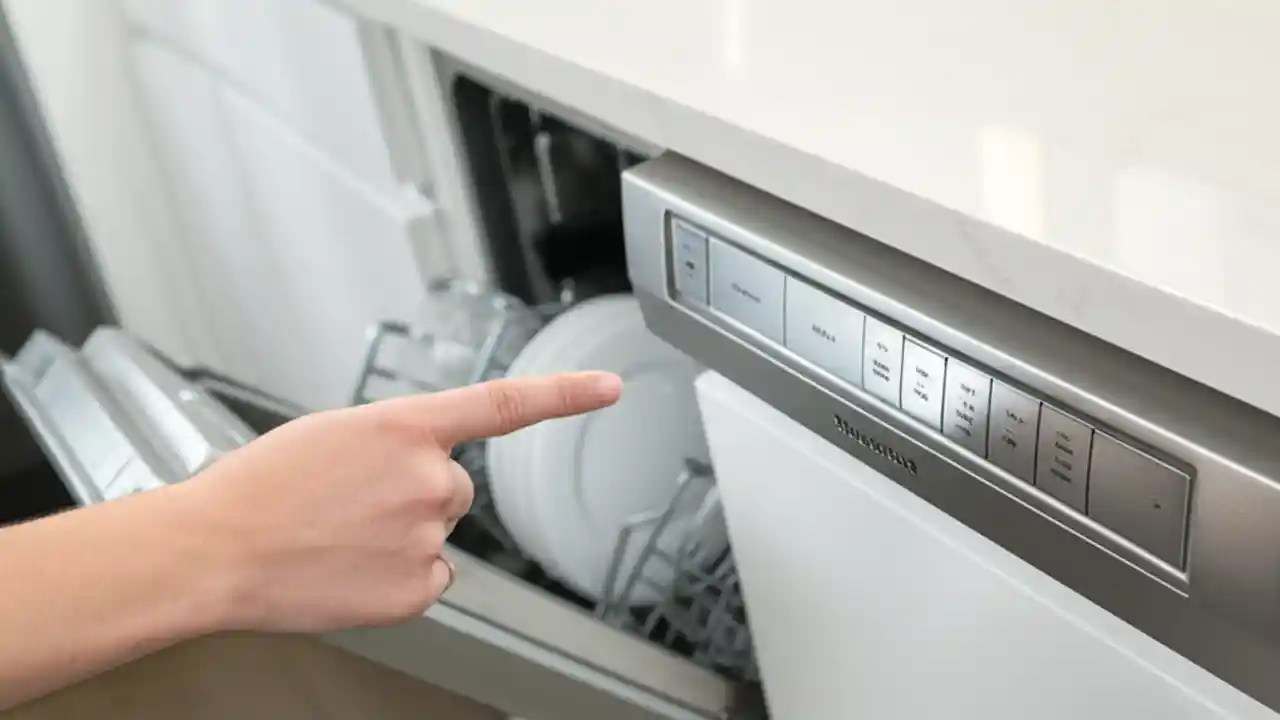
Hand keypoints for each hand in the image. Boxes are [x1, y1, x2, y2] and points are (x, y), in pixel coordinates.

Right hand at [177, 372, 621, 633]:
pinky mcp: (418, 589)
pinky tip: (351, 569)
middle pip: (456, 489)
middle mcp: (429, 479)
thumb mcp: (334, 435)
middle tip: (353, 506)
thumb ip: (395, 442)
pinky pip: (429, 578)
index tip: (609, 389)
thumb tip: (421, 465)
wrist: (216, 549)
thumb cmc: (261, 488)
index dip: (565, 396)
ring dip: (402, 536)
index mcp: (406, 427)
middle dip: (417, 495)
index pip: (505, 405)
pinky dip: (397, 578)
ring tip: (340, 536)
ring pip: (438, 535)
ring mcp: (427, 536)